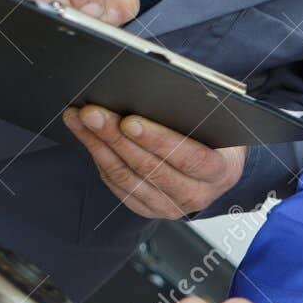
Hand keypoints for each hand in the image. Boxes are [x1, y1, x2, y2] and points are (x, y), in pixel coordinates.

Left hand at [63, 104, 246, 217]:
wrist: (217, 167)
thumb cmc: (216, 136)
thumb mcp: (216, 124)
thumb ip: (192, 113)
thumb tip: (152, 94)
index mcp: (221, 171)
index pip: (189, 158)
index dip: (158, 140)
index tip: (129, 121)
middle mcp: (197, 194)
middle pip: (150, 168)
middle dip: (116, 137)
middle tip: (92, 113)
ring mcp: (170, 206)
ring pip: (126, 177)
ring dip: (99, 145)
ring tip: (80, 119)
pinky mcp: (147, 208)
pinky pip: (117, 185)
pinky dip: (99, 158)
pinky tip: (86, 136)